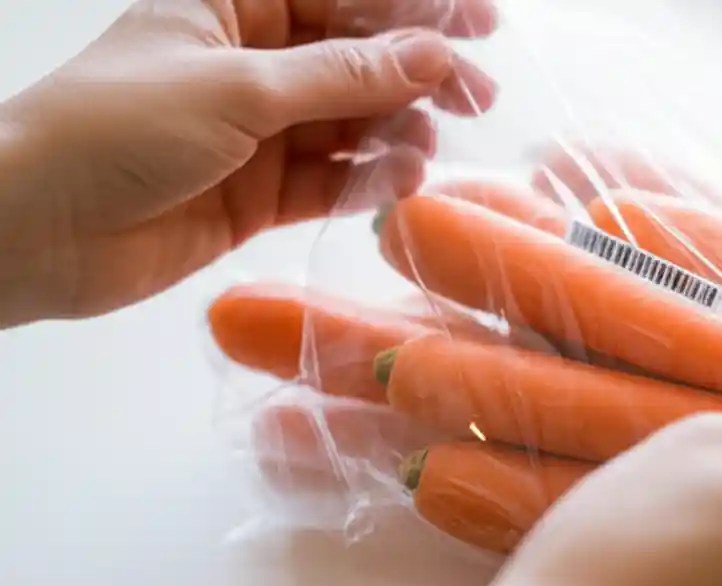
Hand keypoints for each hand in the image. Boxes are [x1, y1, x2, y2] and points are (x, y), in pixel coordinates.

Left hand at [0, 0, 498, 327]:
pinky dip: (368, 182)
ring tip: (422, 151)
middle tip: (475, 99)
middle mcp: (252, 62)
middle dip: (417, 75)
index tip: (480, 25)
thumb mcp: (240, 89)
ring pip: (353, 123)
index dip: (414, 8)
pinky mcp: (259, 194)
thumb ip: (344, 76)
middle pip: (357, 58)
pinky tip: (398, 184)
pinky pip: (331, 180)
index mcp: (234, 6)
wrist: (36, 230)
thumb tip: (433, 55)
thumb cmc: (116, 128)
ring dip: (396, 134)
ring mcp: (258, 130)